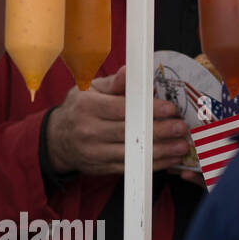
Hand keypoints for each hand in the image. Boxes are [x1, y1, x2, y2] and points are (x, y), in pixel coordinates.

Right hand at [44, 66, 189, 176]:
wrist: (57, 139)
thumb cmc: (78, 109)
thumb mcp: (89, 89)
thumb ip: (113, 82)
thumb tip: (129, 71)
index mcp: (87, 106)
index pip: (122, 108)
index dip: (148, 109)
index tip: (170, 109)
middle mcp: (88, 130)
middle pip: (129, 132)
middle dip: (159, 131)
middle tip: (181, 127)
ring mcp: (94, 152)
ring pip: (132, 153)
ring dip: (161, 151)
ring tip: (181, 145)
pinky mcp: (101, 168)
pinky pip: (131, 167)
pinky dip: (152, 164)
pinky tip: (169, 158)